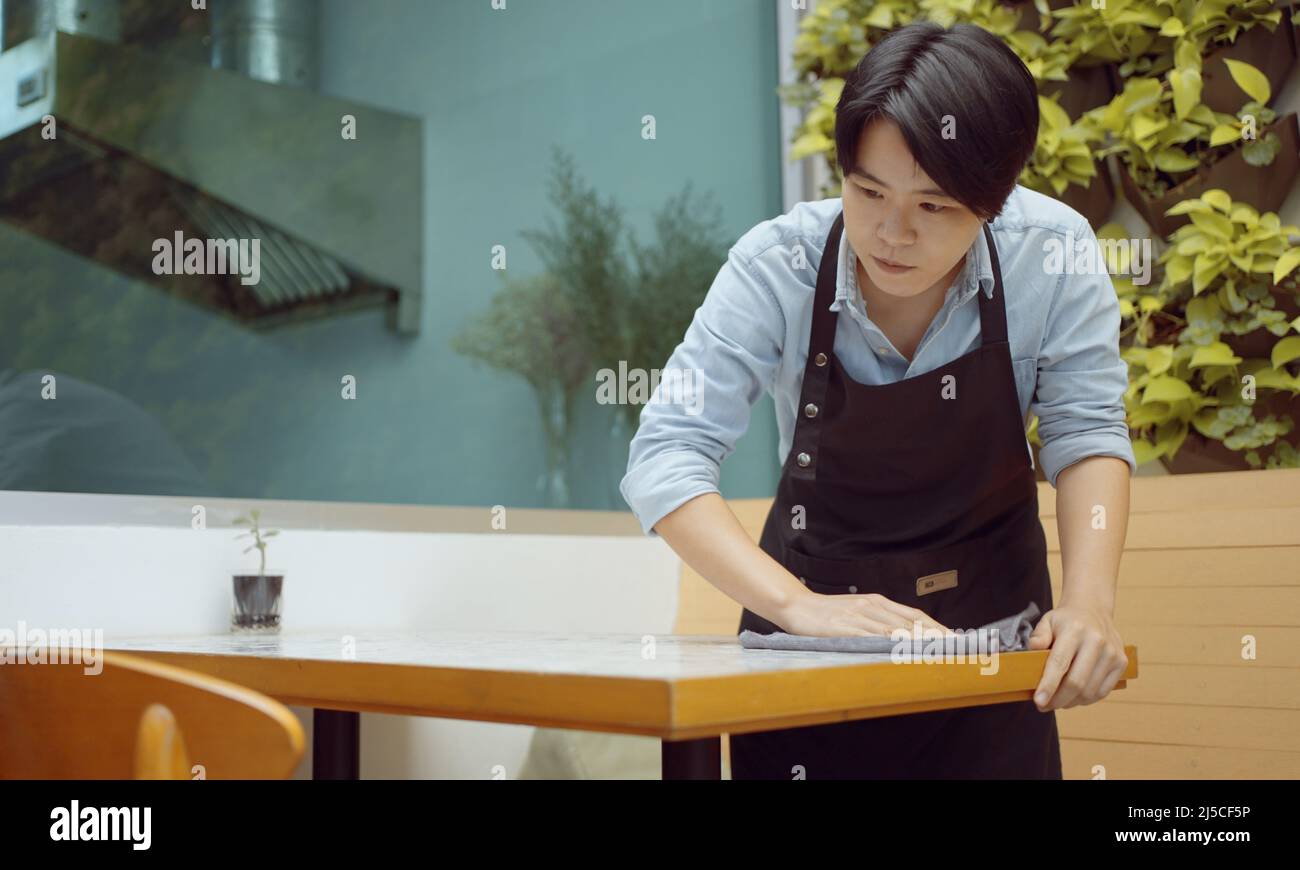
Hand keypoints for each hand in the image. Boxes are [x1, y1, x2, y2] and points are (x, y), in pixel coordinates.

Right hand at [778, 587, 949, 636]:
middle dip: (936, 636)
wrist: (796, 605)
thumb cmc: (827, 612)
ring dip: (918, 642)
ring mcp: (858, 616)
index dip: (936, 626)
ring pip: (895, 630)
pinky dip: (890, 645)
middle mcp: (872, 606)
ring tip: (938, 653)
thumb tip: (904, 635)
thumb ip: (878, 621)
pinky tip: (903, 653)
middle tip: (957, 648)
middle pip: (910, 623)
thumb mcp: (857, 611)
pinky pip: (871, 637)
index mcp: (877, 601)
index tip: (955, 638)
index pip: (914, 614)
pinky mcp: (844, 627)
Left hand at [1026, 603, 1127, 711]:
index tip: (1038, 701)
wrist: (1093, 609)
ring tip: (1057, 701)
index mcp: (1075, 630)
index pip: (1060, 663)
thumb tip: (1033, 650)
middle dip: (1057, 700)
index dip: (1048, 685)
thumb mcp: (1047, 621)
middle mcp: (1097, 641)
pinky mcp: (1121, 663)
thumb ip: (1038, 636)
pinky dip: (1086, 700)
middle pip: (1076, 682)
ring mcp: (1112, 653)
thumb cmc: (1066, 620)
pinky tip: (1074, 697)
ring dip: (1071, 702)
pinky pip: (1102, 692)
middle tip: (1044, 706)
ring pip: (1089, 691)